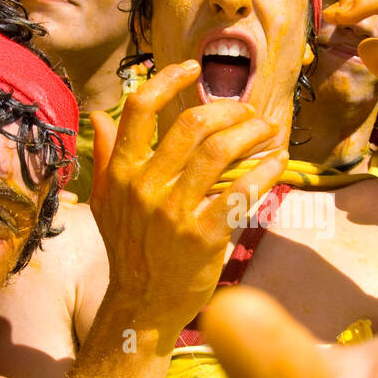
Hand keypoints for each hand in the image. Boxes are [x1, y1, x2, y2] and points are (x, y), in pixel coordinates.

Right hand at [90, 62, 287, 345]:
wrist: (142, 308)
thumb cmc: (130, 253)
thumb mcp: (107, 204)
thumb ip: (105, 157)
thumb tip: (99, 114)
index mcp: (122, 173)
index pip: (139, 109)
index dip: (168, 80)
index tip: (194, 69)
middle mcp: (145, 187)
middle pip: (191, 124)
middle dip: (229, 110)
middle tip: (249, 112)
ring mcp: (175, 212)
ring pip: (220, 150)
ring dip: (252, 133)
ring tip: (268, 131)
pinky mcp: (204, 235)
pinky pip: (241, 190)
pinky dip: (266, 171)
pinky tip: (278, 162)